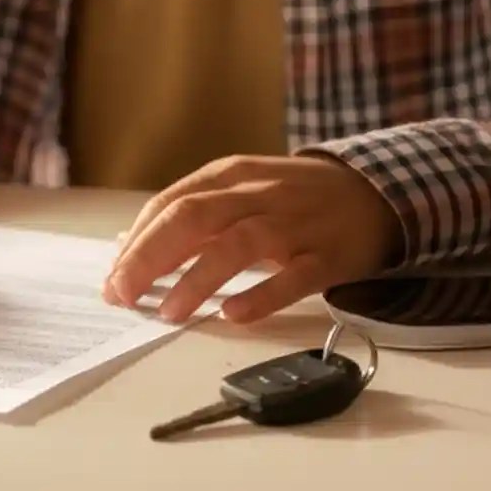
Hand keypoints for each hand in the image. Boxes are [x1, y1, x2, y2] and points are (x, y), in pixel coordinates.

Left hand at [103, 154, 402, 323]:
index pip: (169, 205)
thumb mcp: (238, 191)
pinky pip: (293, 276)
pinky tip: (233, 314)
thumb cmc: (293, 199)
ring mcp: (294, 223)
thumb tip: (125, 245)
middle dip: (151, 257)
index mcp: (229, 177)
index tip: (112, 279)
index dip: (136, 243)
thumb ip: (187, 215)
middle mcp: (257, 194)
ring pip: (237, 244)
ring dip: (196, 278)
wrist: (379, 192)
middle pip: (193, 218)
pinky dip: (261, 295)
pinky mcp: (328, 254)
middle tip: (123, 294)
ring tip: (168, 311)